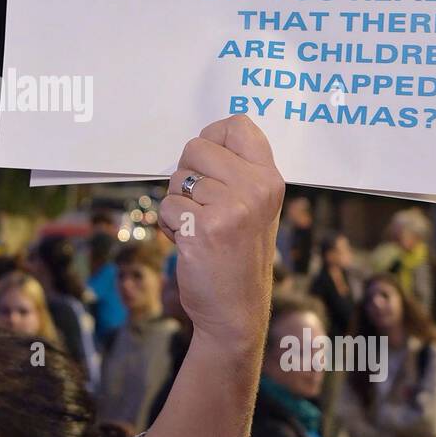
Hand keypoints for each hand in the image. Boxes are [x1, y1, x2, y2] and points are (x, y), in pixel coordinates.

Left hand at [158, 115, 283, 350]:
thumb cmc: (237, 254)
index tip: (207, 161)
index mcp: (270, 178)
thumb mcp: (255, 207)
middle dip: (186, 175)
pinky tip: (191, 244)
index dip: (212, 136)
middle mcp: (256, 189)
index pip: (238, 125)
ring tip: (200, 229)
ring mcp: (232, 209)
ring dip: (178, 205)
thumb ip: (238, 172)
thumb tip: (205, 137)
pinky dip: (169, 226)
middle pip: (195, 147)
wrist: (235, 311)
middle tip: (202, 207)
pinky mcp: (204, 229)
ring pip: (176, 179)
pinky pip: (166, 207)